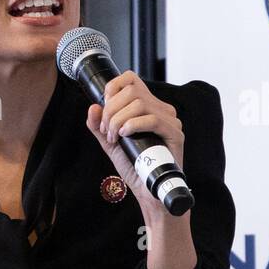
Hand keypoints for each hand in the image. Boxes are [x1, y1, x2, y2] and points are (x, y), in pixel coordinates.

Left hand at [84, 71, 185, 217]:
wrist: (148, 190)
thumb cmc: (133, 166)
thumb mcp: (110, 143)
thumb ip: (99, 126)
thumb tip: (93, 107)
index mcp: (147, 106)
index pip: (130, 79)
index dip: (112, 89)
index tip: (104, 111)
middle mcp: (160, 108)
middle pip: (132, 90)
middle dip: (111, 110)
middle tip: (107, 131)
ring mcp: (170, 120)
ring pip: (140, 103)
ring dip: (119, 120)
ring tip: (114, 138)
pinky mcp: (175, 133)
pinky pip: (153, 119)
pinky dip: (133, 125)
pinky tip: (124, 136)